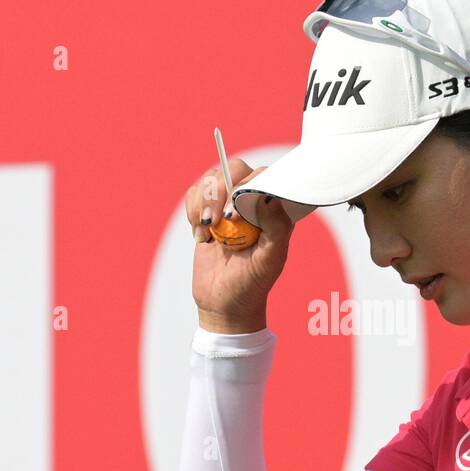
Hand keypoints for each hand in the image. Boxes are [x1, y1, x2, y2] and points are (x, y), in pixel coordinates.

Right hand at [185, 160, 295, 332]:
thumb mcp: (270, 259)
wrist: (224, 302)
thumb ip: (277, 228)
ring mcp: (228, 203)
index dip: (245, 186)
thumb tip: (269, 198)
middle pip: (234, 169)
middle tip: (215, 222)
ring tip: (207, 231)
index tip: (232, 216)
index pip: (264, 175)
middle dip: (217, 191)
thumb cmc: (253, 282)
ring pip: (211, 178)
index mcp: (275, 208)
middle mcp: (253, 200)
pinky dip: (192, 211)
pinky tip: (201, 235)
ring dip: (203, 203)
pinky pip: (194, 193)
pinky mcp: (208, 210)